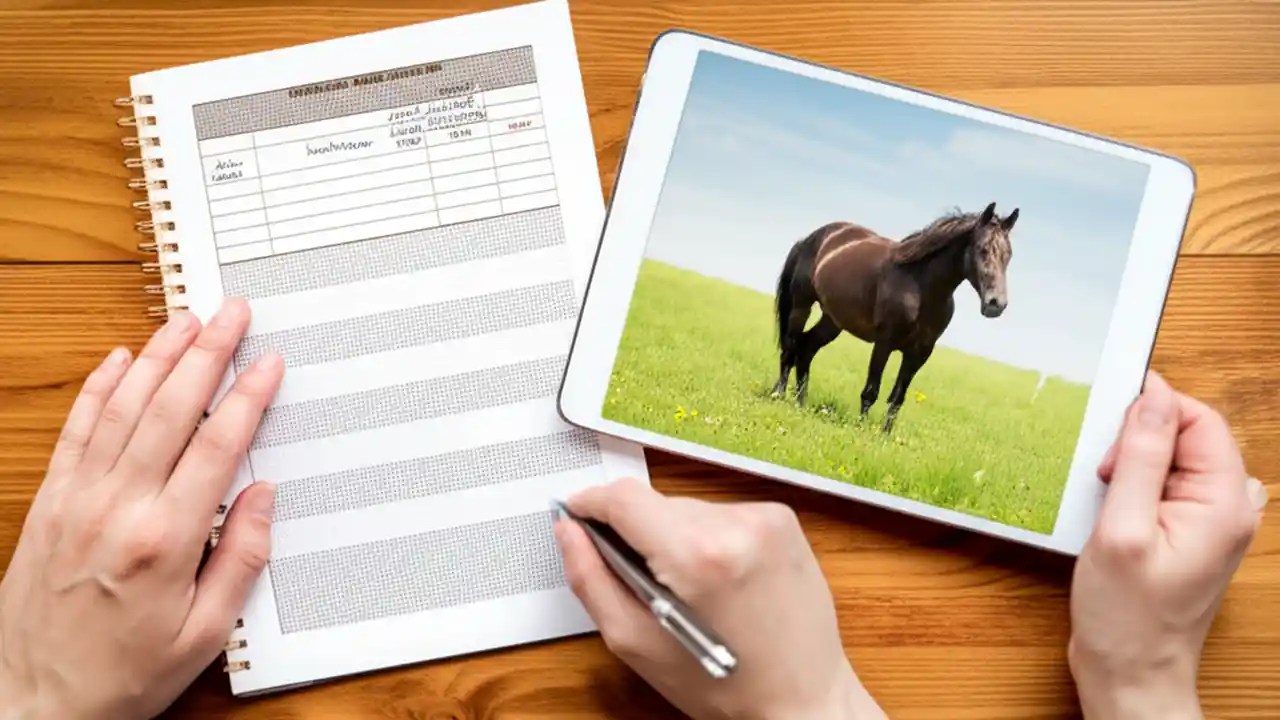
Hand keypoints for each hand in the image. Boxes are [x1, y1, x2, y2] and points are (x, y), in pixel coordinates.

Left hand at [0, 299, 282, 719]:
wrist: (36, 701)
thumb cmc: (123, 675)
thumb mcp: (206, 635)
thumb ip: (240, 559)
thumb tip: (262, 497)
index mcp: (165, 539)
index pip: (217, 445)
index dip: (248, 396)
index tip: (268, 363)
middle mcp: (118, 507)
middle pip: (171, 408)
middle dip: (207, 352)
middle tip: (233, 314)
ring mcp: (79, 499)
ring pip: (123, 406)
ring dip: (157, 356)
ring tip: (185, 321)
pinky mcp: (51, 502)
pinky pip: (77, 429)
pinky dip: (99, 388)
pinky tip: (119, 359)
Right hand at [554, 479, 884, 719]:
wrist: (804, 698)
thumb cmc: (727, 684)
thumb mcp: (637, 643)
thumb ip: (592, 580)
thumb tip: (568, 531)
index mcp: (697, 556)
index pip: (624, 498)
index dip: (592, 503)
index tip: (578, 514)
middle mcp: (736, 526)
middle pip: (655, 503)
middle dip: (638, 534)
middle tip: (646, 584)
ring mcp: (765, 519)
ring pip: (688, 507)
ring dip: (675, 537)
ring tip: (691, 590)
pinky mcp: (783, 520)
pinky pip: (722, 513)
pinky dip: (709, 539)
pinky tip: (720, 581)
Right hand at [1069, 371, 1266, 719]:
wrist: (1131, 673)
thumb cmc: (1126, 615)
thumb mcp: (1123, 529)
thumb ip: (1142, 458)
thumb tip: (1153, 398)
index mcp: (1224, 502)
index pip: (1199, 419)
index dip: (1151, 414)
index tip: (1110, 439)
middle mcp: (1228, 507)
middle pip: (1187, 435)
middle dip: (1138, 442)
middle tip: (1106, 479)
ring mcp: (1211, 521)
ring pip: (1173, 457)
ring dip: (1134, 464)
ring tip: (1109, 500)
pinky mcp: (1189, 531)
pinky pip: (1166, 483)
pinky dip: (1135, 484)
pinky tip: (1115, 510)